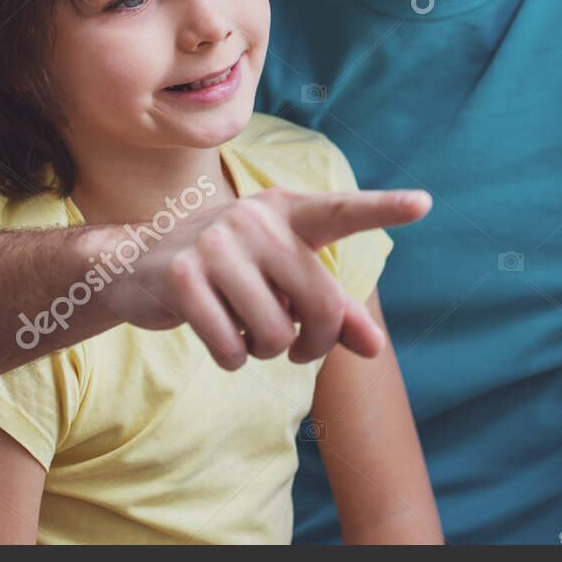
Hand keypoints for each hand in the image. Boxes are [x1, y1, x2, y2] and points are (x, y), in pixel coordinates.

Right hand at [89, 187, 429, 368]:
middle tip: (294, 345)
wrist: (137, 265)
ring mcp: (218, 244)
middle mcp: (256, 219)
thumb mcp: (281, 281)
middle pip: (320, 307)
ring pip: (275, 334)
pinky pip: (233, 348)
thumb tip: (378, 347)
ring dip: (265, 351)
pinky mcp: (185, 278)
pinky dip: (231, 358)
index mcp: (288, 212)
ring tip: (244, 328)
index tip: (424, 203)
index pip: (342, 212)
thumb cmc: (227, 273)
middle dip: (312, 343)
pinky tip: (218, 336)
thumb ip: (333, 310)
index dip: (384, 208)